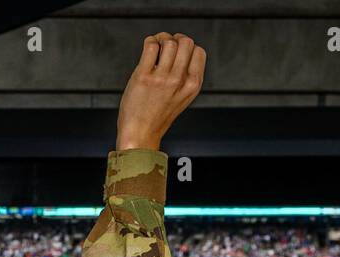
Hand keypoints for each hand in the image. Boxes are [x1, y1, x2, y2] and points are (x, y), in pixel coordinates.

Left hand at [116, 33, 205, 151]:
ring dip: (160, 39)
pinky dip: (149, 42)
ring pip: (168, 42)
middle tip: (164, 48)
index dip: (187, 47)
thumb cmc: (157, 115)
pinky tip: (147, 51)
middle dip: (174, 39)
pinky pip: (150, 46)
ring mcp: (161, 79)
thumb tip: (180, 47)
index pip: (199, 51)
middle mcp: (179, 81)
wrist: (140, 134)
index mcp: (193, 85)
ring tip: (154, 49)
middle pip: (185, 42)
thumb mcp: (182, 97)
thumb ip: (186, 76)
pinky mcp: (143, 77)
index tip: (176, 52)